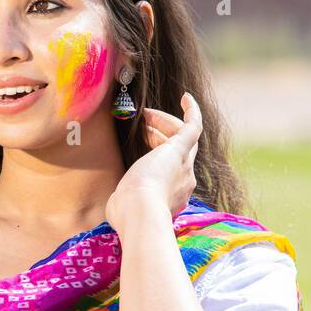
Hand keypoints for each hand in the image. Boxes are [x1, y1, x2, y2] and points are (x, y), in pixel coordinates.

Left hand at [106, 91, 201, 228]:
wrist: (138, 212)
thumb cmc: (127, 213)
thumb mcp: (123, 206)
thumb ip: (123, 200)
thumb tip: (117, 198)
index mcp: (172, 197)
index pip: (170, 170)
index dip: (157, 153)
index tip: (146, 142)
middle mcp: (184, 181)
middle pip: (180, 152)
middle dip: (161, 136)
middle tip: (142, 126)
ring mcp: (185, 166)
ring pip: (182, 138)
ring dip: (164, 123)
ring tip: (145, 114)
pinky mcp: (180, 151)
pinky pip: (193, 127)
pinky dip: (192, 111)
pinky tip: (186, 97)